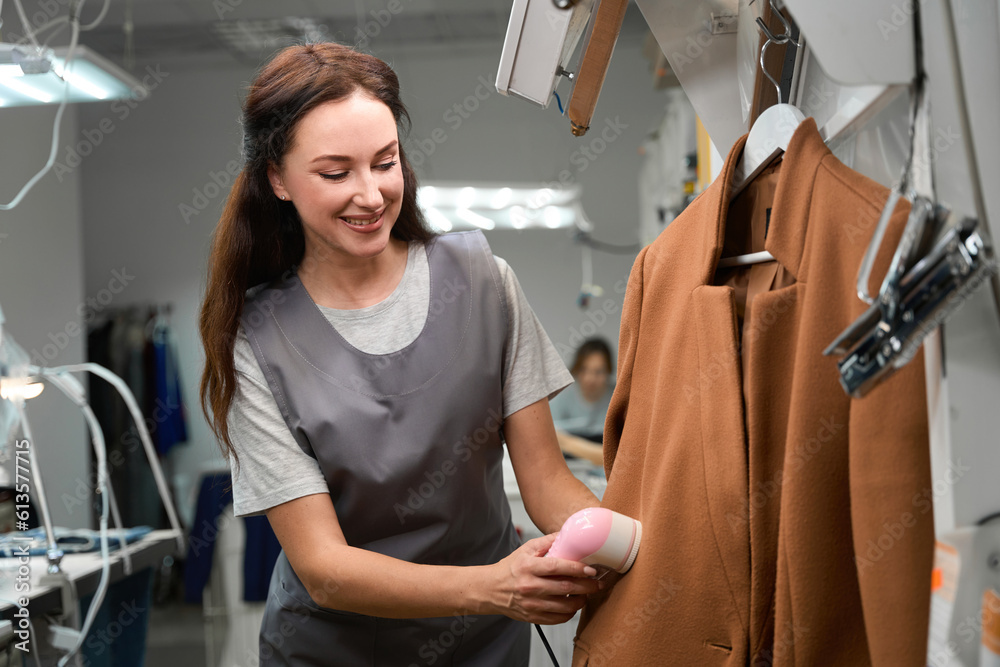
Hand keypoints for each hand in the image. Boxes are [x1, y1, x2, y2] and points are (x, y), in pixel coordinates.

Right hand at [485, 533, 602, 624]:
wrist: (491, 589)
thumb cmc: (511, 568)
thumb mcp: (526, 549)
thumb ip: (547, 541)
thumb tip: (568, 534)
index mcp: (529, 567)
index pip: (557, 567)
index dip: (577, 569)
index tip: (591, 569)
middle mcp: (530, 586)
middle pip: (565, 588)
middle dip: (586, 586)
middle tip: (596, 583)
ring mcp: (531, 604)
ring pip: (565, 606)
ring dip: (581, 600)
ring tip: (586, 594)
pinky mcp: (533, 617)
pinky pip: (558, 619)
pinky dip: (570, 613)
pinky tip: (572, 604)